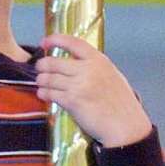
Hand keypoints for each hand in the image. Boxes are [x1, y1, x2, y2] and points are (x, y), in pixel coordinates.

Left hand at [35, 35, 151, 149]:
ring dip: (41, 80)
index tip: (44, 42)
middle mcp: (88, 70)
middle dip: (42, 65)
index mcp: (99, 61)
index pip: (73, 42)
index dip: (55, 39)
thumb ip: (95, 67)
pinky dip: (44, 93)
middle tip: (39, 68)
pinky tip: (43, 94)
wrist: (125, 126)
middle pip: (54, 62)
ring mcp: (79, 85)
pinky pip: (50, 93)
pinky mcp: (73, 102)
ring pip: (49, 78)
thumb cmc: (122, 104)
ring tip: (40, 82)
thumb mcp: (112, 76)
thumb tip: (76, 62)